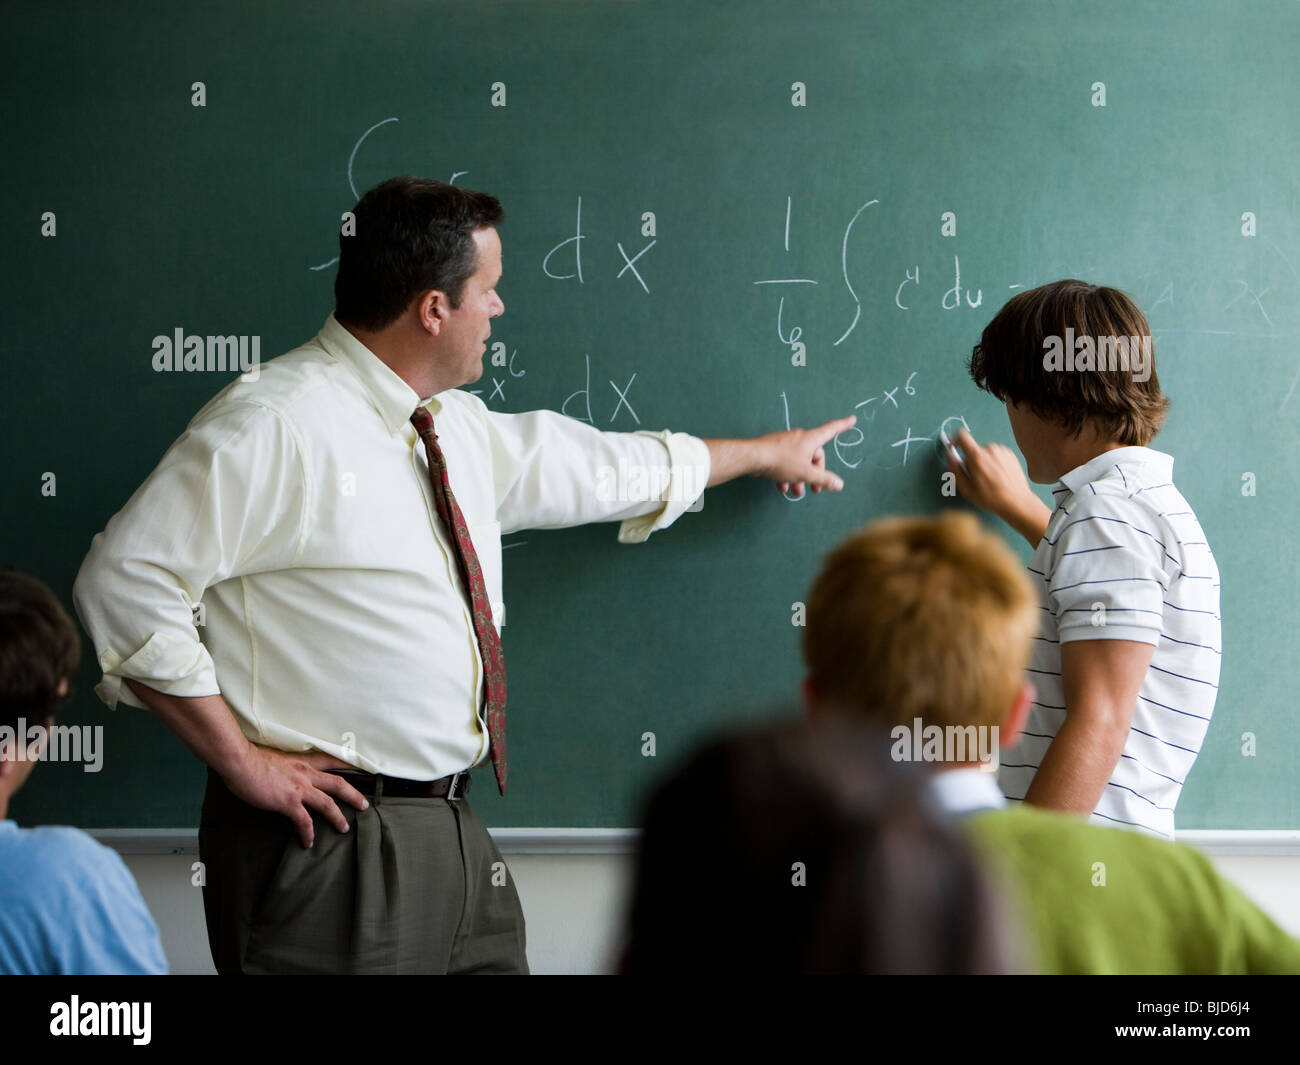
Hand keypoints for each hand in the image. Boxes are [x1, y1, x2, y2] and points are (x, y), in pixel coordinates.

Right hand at [224, 743, 369, 847]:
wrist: (241, 762)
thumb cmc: (252, 759)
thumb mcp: (276, 757)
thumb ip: (286, 765)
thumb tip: (284, 772)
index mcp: (303, 762)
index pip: (332, 760)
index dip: (348, 764)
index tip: (363, 768)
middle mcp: (306, 774)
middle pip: (338, 784)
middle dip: (353, 795)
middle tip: (364, 805)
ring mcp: (299, 788)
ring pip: (328, 804)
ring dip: (337, 817)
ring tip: (344, 829)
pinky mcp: (288, 802)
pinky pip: (304, 821)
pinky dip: (308, 833)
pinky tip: (307, 843)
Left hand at [763, 415, 856, 497]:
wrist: (753, 457)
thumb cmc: (782, 462)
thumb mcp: (806, 474)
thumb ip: (823, 480)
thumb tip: (840, 484)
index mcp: (811, 439)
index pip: (831, 430)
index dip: (843, 426)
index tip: (852, 419)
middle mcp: (799, 437)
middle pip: (813, 455)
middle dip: (814, 474)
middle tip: (814, 490)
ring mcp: (785, 442)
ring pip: (798, 460)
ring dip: (799, 477)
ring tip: (795, 492)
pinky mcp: (774, 448)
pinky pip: (785, 461)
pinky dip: (786, 473)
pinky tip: (781, 486)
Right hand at [947, 428, 1031, 514]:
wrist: (1016, 501)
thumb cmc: (992, 498)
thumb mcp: (966, 489)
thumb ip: (955, 470)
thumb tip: (950, 456)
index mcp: (977, 457)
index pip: (962, 436)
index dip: (955, 440)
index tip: (954, 447)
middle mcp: (990, 449)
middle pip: (974, 449)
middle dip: (972, 460)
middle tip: (976, 476)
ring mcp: (1002, 451)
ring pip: (985, 452)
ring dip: (984, 461)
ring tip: (990, 478)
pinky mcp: (1010, 454)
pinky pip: (996, 454)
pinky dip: (994, 462)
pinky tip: (998, 476)